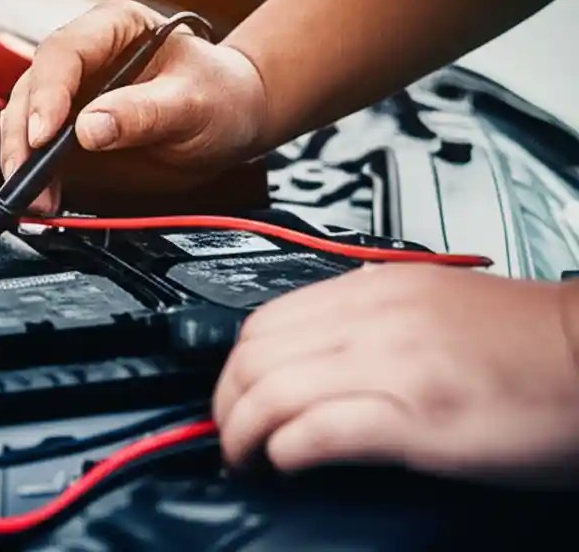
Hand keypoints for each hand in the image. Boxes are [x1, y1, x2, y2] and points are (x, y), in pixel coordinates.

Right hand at [0, 0, 267, 213]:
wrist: (232, 120)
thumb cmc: (220, 95)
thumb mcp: (193, 102)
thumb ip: (143, 113)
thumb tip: (89, 129)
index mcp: (113, 28)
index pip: (63, 52)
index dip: (48, 92)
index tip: (45, 133)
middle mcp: (83, 57)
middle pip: (31, 89)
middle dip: (23, 136)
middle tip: (28, 175)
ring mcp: (71, 95)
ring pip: (25, 121)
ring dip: (22, 161)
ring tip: (37, 200)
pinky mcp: (69, 133)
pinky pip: (39, 153)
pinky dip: (34, 178)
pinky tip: (42, 201)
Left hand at [214, 264, 578, 486]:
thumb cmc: (528, 345)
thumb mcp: (433, 306)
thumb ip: (370, 315)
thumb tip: (314, 347)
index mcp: (375, 289)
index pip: (265, 320)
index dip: (233, 366)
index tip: (233, 394)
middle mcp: (375, 319)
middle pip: (255, 356)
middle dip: (226, 402)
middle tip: (227, 434)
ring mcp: (393, 367)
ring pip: (272, 391)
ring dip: (243, 433)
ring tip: (245, 459)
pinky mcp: (416, 418)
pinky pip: (318, 431)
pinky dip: (286, 451)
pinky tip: (286, 465)